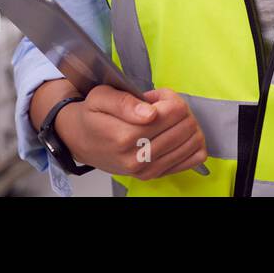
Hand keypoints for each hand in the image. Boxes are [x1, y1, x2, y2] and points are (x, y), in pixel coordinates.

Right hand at [57, 85, 207, 179]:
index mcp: (125, 136)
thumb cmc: (92, 117)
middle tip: (162, 106)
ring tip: (167, 119)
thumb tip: (151, 112)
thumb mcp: (101, 97)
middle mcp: (138, 158)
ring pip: (192, 142)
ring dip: (185, 124)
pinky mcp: (155, 175)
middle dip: (179, 109)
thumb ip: (125, 102)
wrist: (81, 141)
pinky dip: (191, 143)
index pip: (173, 112)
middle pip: (186, 125)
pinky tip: (175, 134)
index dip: (169, 97)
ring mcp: (147, 169)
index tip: (156, 97)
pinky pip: (191, 160)